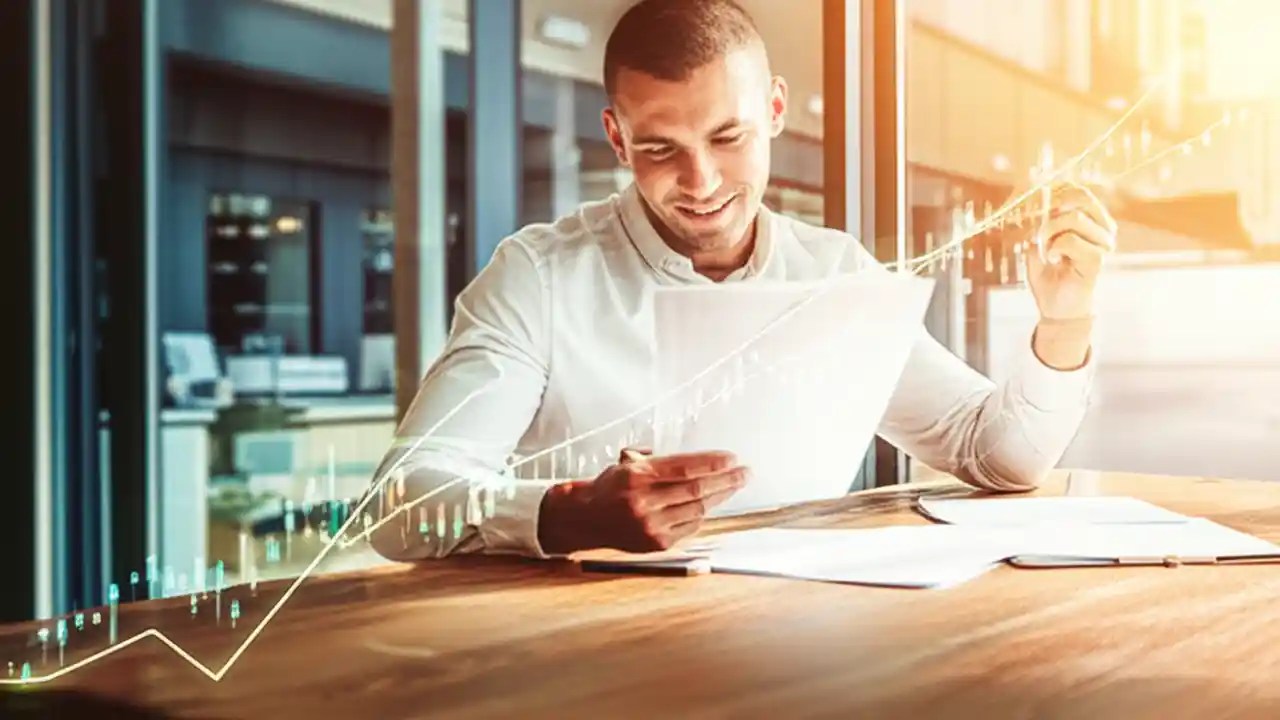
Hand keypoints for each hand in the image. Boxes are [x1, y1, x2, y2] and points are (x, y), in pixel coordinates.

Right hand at [537, 448, 749, 554]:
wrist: (585, 519)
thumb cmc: (609, 487)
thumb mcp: (626, 464)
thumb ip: (655, 459)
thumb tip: (694, 459)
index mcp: (638, 476)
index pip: (685, 467)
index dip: (712, 463)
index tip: (732, 458)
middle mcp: (644, 501)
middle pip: (696, 489)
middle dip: (726, 480)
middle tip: (745, 473)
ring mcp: (651, 524)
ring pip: (696, 509)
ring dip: (720, 497)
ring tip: (735, 486)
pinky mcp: (656, 542)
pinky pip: (689, 527)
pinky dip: (702, 515)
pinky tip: (711, 505)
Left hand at [1025, 181, 1116, 320]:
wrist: (1056, 307)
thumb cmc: (1049, 273)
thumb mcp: (1039, 239)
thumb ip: (1039, 219)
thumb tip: (1033, 197)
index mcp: (1093, 219)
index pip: (1078, 191)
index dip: (1054, 191)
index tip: (1036, 204)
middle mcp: (1103, 228)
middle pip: (1081, 197)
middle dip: (1052, 207)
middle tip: (1040, 226)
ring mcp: (1103, 243)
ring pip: (1073, 218)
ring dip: (1049, 232)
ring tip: (1045, 248)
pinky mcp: (1097, 259)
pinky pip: (1070, 239)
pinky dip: (1053, 248)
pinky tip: (1052, 259)